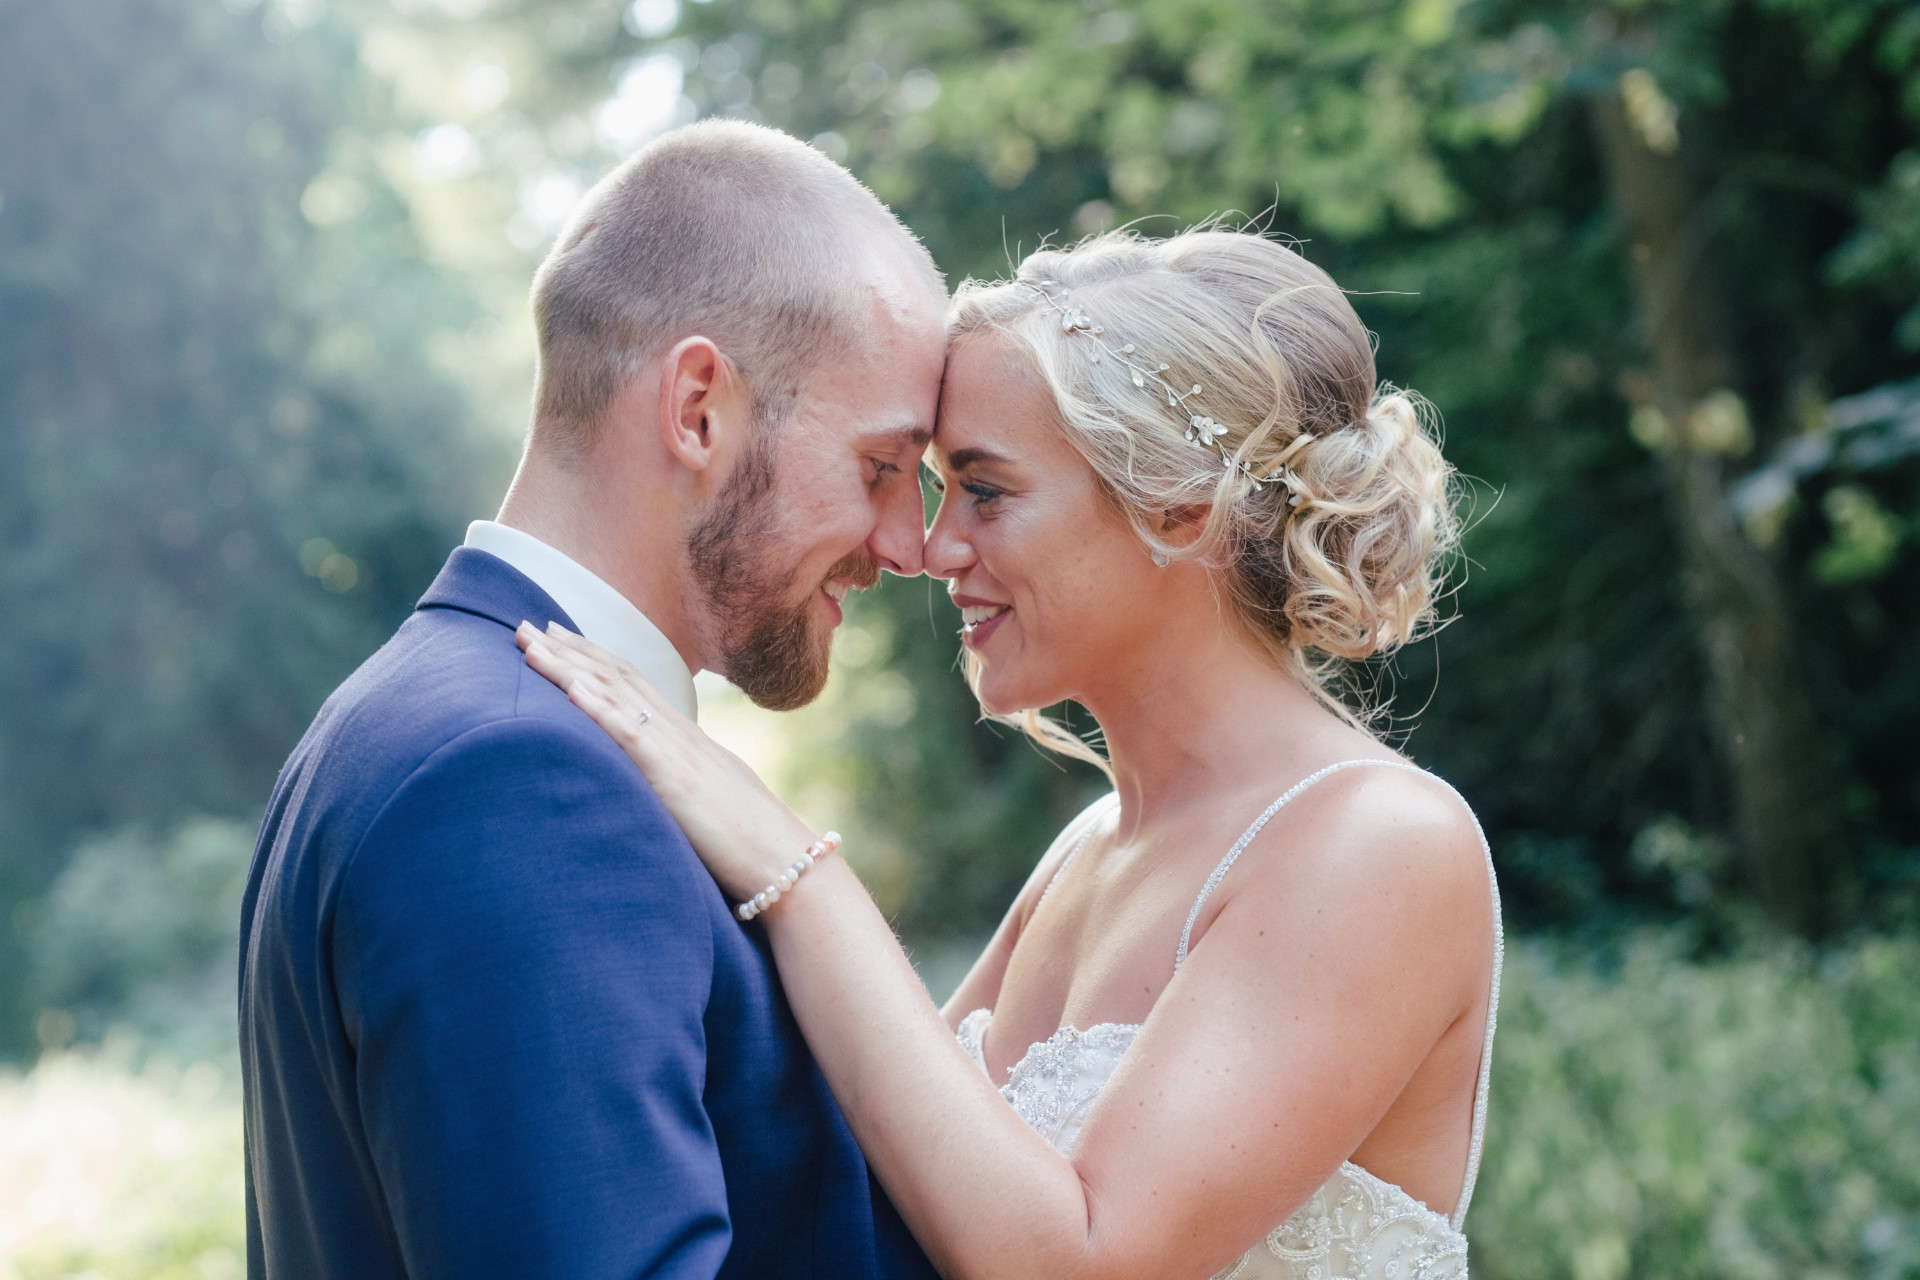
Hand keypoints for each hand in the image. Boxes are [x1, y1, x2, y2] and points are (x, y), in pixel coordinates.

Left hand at [516, 622, 818, 904]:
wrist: (786, 862)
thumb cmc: (752, 843)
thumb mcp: (711, 802)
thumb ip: (682, 786)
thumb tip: (662, 789)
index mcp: (687, 739)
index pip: (635, 683)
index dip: (595, 657)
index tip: (560, 637)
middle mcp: (680, 734)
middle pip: (618, 676)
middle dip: (571, 649)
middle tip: (528, 624)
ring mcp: (678, 752)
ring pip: (616, 695)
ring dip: (569, 667)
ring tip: (530, 645)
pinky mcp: (674, 779)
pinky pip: (630, 734)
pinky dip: (597, 707)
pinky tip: (568, 688)